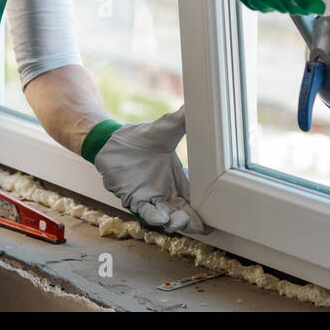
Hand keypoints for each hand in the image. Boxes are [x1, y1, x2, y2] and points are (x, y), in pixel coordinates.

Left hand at [87, 107, 206, 233]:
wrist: (113, 141)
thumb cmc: (141, 137)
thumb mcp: (166, 129)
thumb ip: (182, 119)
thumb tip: (198, 103)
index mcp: (178, 180)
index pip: (195, 200)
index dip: (204, 212)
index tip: (215, 219)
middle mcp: (166, 193)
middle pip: (183, 214)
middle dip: (191, 222)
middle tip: (200, 226)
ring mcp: (150, 198)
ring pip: (166, 217)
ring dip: (174, 223)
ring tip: (179, 222)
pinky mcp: (133, 199)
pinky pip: (145, 212)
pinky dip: (153, 217)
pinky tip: (161, 219)